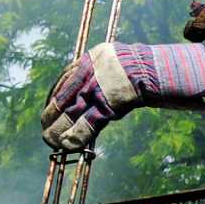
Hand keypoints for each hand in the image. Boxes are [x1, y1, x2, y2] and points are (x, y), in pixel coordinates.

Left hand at [41, 42, 204, 149]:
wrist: (159, 69)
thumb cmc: (142, 68)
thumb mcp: (114, 61)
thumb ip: (98, 73)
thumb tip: (84, 92)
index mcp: (89, 58)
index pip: (63, 81)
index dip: (53, 98)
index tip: (49, 109)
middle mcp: (88, 71)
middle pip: (62, 97)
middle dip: (51, 115)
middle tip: (45, 128)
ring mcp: (96, 88)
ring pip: (69, 112)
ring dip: (57, 130)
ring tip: (50, 141)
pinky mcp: (107, 104)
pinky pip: (85, 123)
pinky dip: (74, 136)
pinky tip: (66, 145)